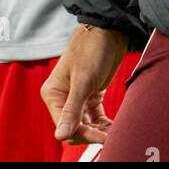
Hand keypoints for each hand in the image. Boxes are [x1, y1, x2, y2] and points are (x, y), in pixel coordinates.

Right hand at [40, 24, 128, 145]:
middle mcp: (63, 98)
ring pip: (87, 125)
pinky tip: (114, 129)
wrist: (109, 29)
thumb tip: (60, 136)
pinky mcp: (91, 95)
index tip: (102, 140)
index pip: (65, 126)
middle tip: (111, 138)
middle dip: (92, 135)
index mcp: (53, 94)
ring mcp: (77, 97)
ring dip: (100, 132)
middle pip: (75, 128)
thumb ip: (72, 110)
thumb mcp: (83, 81)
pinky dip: (104, 125)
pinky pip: (95, 117)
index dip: (83, 135)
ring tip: (115, 135)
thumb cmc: (92, 49)